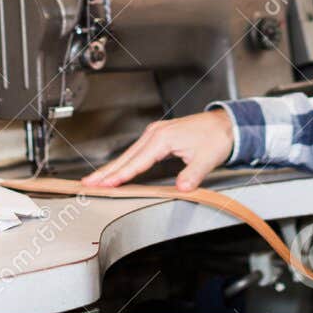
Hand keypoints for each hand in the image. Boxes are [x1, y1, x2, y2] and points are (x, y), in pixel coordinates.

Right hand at [81, 110, 233, 190]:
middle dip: (106, 171)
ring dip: (112, 168)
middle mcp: (155, 134)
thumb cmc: (215, 138)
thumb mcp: (206, 159)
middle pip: (126, 157)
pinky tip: (117, 171)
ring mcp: (155, 134)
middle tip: (87, 183)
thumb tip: (182, 187)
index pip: (137, 161)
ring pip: (128, 154)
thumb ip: (193, 174)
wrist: (225, 125)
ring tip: (95, 180)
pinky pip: (136, 153)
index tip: (106, 184)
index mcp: (162, 138)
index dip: (121, 175)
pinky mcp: (157, 138)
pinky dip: (124, 163)